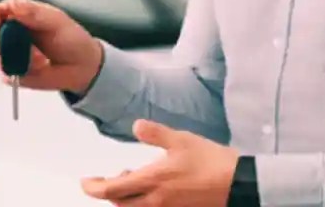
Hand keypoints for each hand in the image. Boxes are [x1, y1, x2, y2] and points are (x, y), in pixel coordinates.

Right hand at [0, 0, 102, 94]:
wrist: (84, 66)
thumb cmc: (71, 38)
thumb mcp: (55, 21)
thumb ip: (33, 11)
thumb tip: (12, 0)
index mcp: (19, 16)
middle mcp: (11, 35)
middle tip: (5, 44)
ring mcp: (11, 55)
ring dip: (13, 57)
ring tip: (39, 58)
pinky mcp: (15, 73)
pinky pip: (6, 75)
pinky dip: (19, 72)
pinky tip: (39, 68)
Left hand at [81, 120, 237, 205]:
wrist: (239, 184)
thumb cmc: (211, 162)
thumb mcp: (181, 140)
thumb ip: (155, 133)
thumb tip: (135, 126)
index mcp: (152, 181)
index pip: (110, 191)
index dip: (93, 188)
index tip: (85, 182)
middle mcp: (155, 201)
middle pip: (120, 204)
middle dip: (109, 193)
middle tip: (108, 179)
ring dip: (126, 198)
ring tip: (131, 179)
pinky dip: (143, 202)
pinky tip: (152, 188)